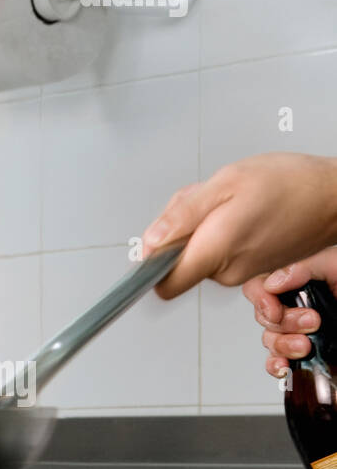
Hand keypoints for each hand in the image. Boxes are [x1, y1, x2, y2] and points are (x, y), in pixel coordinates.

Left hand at [141, 153, 336, 299]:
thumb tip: (151, 242)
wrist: (335, 196)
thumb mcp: (225, 183)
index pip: (164, 285)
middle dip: (180, 228)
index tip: (155, 241)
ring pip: (198, 252)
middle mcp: (228, 271)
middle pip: (178, 260)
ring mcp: (242, 272)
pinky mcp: (252, 267)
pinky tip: (240, 209)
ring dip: (201, 224)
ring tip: (228, 200)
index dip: (151, 263)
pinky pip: (219, 250)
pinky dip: (219, 228)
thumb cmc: (290, 184)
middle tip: (204, 200)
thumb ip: (182, 215)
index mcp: (216, 252)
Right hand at [242, 246, 336, 378]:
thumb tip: (274, 282)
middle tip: (313, 322)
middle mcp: (296, 309)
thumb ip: (304, 268)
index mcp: (298, 284)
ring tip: (306, 346)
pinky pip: (281, 364)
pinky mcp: (312, 356)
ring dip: (283, 347)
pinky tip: (286, 367)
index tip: (275, 309)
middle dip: (284, 324)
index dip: (261, 300)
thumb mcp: (336, 265)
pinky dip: (277, 367)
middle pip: (264, 319)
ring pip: (271, 342)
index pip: (260, 289)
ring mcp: (302, 334)